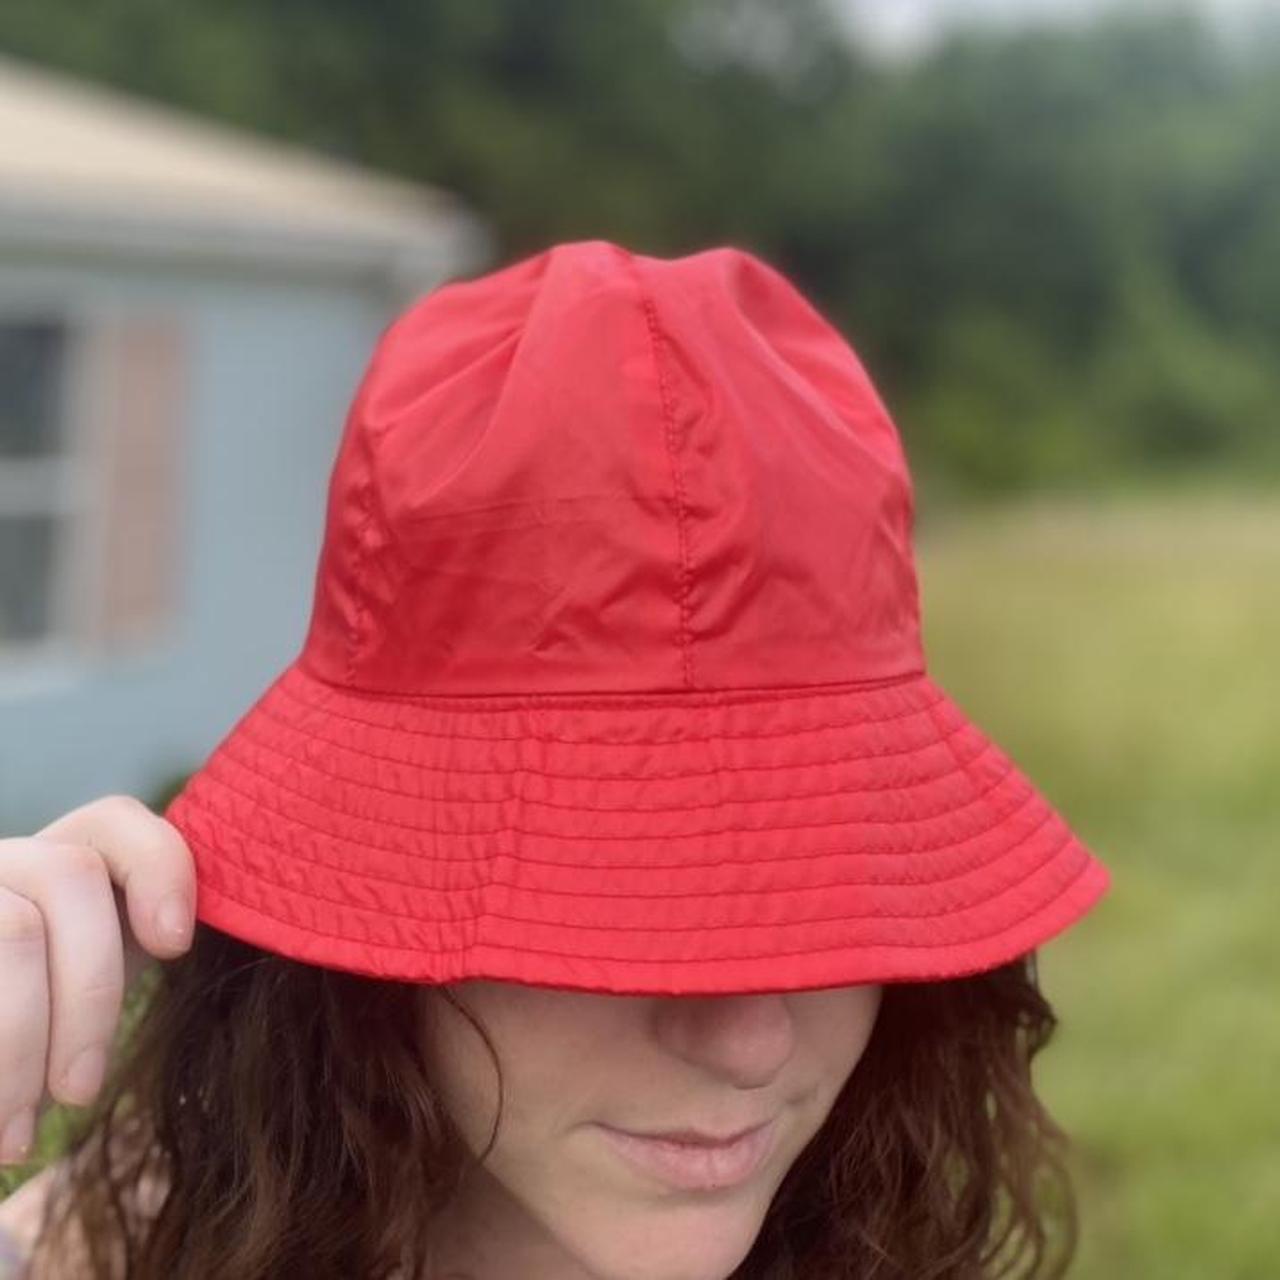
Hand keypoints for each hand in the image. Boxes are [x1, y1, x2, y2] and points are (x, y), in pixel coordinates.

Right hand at [0, 795, 194, 1165]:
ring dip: (20, 1041)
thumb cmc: (45, 1016)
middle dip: (89, 992)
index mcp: (67, 854)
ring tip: (19, 1134)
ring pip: (14, 929)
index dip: (159, 867)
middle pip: (70, 878)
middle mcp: (8, 857)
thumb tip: (203, 943)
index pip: (118, 819)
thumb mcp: (100, 970)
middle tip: (83, 1092)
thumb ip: (150, 938)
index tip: (177, 946)